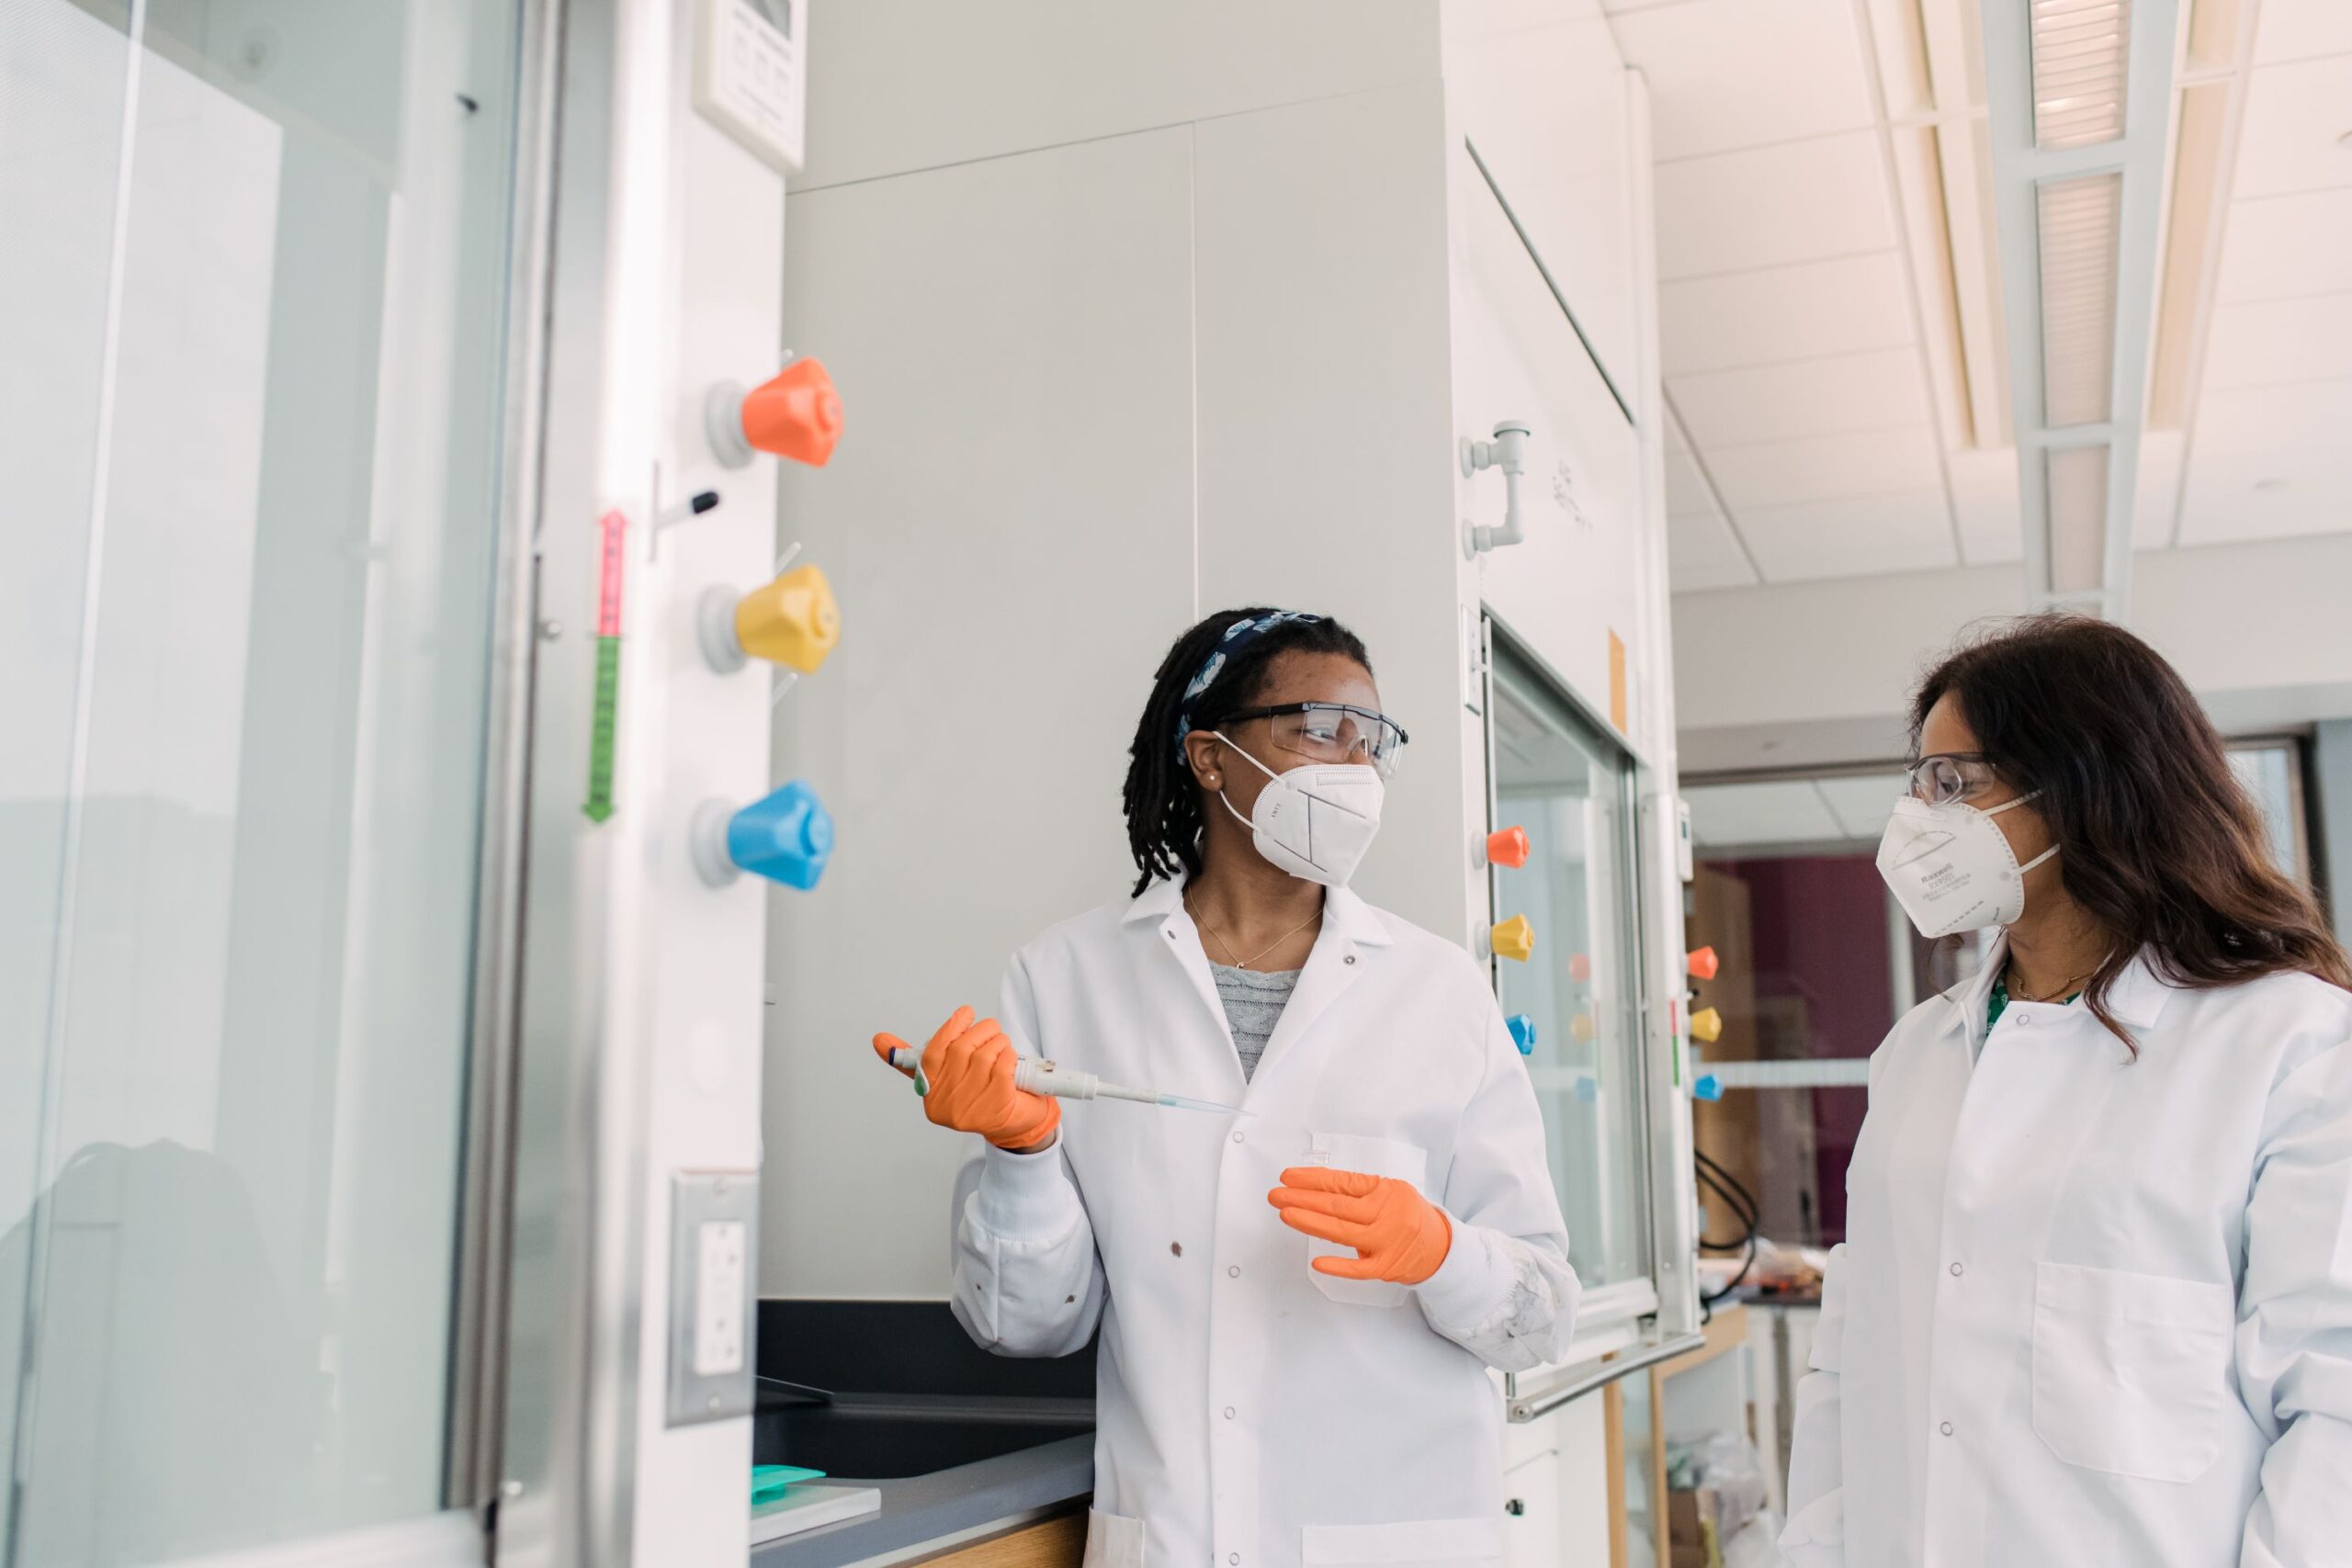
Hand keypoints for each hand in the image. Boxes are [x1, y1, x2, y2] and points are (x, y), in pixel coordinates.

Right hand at [872, 1005, 1059, 1151]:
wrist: (1014, 1123)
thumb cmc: (978, 1092)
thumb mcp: (947, 1075)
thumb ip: (919, 1058)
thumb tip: (878, 1039)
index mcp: (929, 1092)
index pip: (933, 1053)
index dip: (950, 1029)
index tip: (965, 1013)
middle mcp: (946, 1103)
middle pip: (961, 1050)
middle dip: (981, 1030)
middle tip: (992, 1028)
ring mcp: (971, 1107)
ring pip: (984, 1055)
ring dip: (998, 1042)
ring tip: (1002, 1045)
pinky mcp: (996, 1106)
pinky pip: (1002, 1065)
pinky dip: (1009, 1055)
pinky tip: (1010, 1058)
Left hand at [1268, 1166, 1452, 1284]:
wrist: (1441, 1246)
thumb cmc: (1408, 1216)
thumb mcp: (1390, 1192)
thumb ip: (1359, 1191)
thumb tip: (1314, 1188)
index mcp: (1385, 1190)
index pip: (1342, 1182)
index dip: (1312, 1179)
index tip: (1288, 1177)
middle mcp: (1387, 1213)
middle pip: (1338, 1205)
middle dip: (1302, 1198)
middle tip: (1276, 1195)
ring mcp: (1388, 1241)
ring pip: (1343, 1232)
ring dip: (1311, 1222)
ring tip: (1286, 1214)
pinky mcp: (1387, 1267)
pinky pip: (1359, 1268)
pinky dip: (1338, 1265)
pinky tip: (1317, 1261)